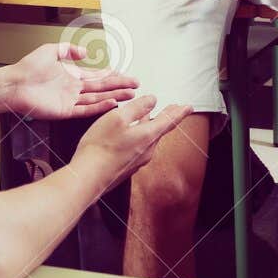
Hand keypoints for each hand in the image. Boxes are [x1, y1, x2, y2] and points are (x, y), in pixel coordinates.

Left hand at [7, 43, 139, 119]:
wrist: (14, 83)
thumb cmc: (28, 68)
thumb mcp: (50, 50)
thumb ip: (69, 49)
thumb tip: (85, 53)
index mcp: (72, 76)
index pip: (97, 76)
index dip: (113, 76)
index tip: (127, 76)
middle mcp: (74, 89)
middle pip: (102, 88)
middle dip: (120, 86)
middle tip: (137, 86)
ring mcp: (71, 101)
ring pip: (98, 99)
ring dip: (115, 96)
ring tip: (131, 95)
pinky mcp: (65, 111)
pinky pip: (86, 110)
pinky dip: (99, 107)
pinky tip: (112, 104)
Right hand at [72, 94, 191, 186]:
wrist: (88, 177)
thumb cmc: (100, 147)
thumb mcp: (118, 117)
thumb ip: (137, 107)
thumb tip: (152, 100)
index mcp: (148, 136)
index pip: (169, 120)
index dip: (179, 112)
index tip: (188, 107)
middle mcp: (147, 150)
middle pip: (160, 129)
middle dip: (166, 118)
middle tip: (174, 110)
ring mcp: (138, 160)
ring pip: (148, 138)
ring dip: (150, 126)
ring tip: (150, 117)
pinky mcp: (128, 166)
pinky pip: (138, 147)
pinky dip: (138, 136)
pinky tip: (130, 134)